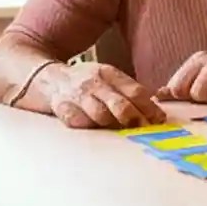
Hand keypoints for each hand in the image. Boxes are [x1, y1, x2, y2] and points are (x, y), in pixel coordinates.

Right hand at [44, 62, 166, 129]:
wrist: (47, 78)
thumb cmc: (86, 82)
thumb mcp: (108, 78)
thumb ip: (128, 91)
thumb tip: (155, 112)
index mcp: (109, 73)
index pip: (135, 91)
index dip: (150, 108)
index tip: (159, 120)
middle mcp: (94, 83)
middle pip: (121, 105)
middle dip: (136, 120)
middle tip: (145, 130)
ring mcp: (77, 96)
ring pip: (101, 116)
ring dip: (114, 126)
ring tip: (123, 132)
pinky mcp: (62, 108)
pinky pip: (80, 123)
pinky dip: (90, 127)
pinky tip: (96, 130)